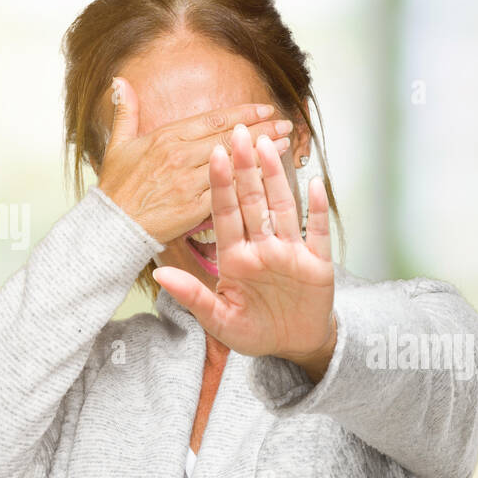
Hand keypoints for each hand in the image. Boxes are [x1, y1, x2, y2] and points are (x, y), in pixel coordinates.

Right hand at [96, 77, 292, 243]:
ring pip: (233, 162)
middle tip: (285, 124)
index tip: (265, 109)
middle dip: (262, 129)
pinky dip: (250, 181)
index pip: (213, 119)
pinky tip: (269, 176)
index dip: (242, 113)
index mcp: (166, 136)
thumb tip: (120, 81)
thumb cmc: (117, 188)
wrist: (113, 225)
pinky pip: (229, 190)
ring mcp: (189, 181)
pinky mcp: (195, 207)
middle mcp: (180, 155)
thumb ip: (126, 112)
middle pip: (230, 138)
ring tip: (286, 145)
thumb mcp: (118, 144)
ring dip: (263, 153)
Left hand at [153, 123, 336, 380]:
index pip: (225, 214)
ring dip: (277, 178)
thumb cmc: (253, 332)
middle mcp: (262, 247)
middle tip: (238, 131)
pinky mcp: (317, 263)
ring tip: (268, 146)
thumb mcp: (219, 320)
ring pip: (283, 208)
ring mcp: (290, 252)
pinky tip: (316, 183)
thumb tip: (159, 275)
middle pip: (253, 201)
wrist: (293, 346)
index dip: (220, 184)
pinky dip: (318, 210)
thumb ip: (192, 297)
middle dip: (245, 168)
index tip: (213, 153)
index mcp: (235, 257)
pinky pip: (319, 231)